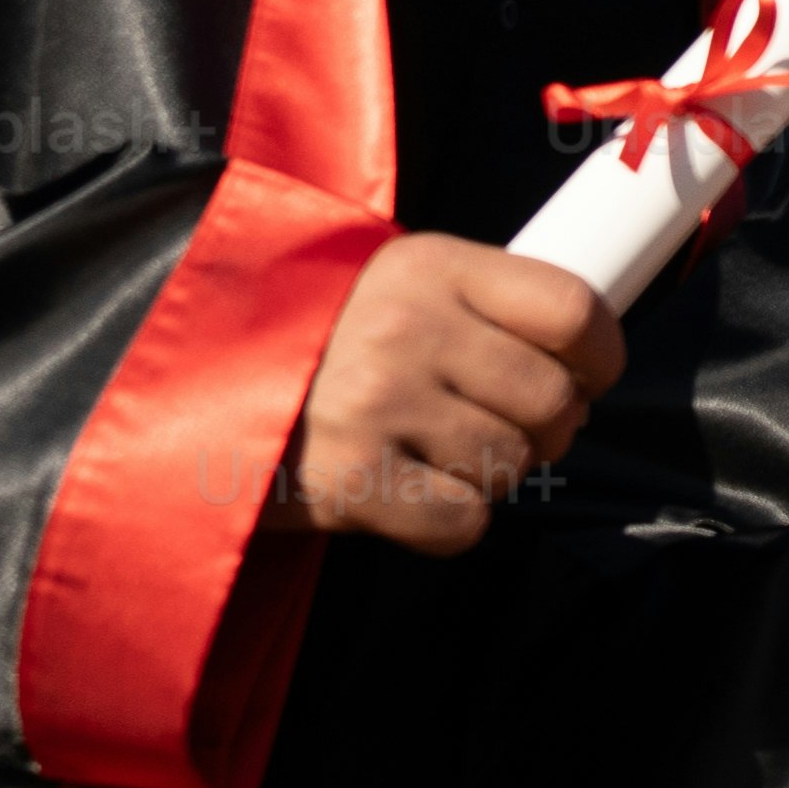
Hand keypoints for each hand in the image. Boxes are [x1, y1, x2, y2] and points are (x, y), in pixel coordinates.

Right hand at [281, 237, 628, 555]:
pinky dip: (449, 521)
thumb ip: (481, 308)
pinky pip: (461, 521)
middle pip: (552, 400)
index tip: (585, 375)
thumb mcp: (396, 286)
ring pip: (510, 464)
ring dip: (488, 473)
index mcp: (430, 266)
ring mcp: (375, 403)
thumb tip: (581, 366)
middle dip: (545, 429)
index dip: (600, 356)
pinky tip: (409, 494)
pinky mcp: (350, 478)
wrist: (188, 379)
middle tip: (498, 427)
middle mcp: (406, 327)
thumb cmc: (319, 340)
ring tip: (433, 454)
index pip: (574, 309)